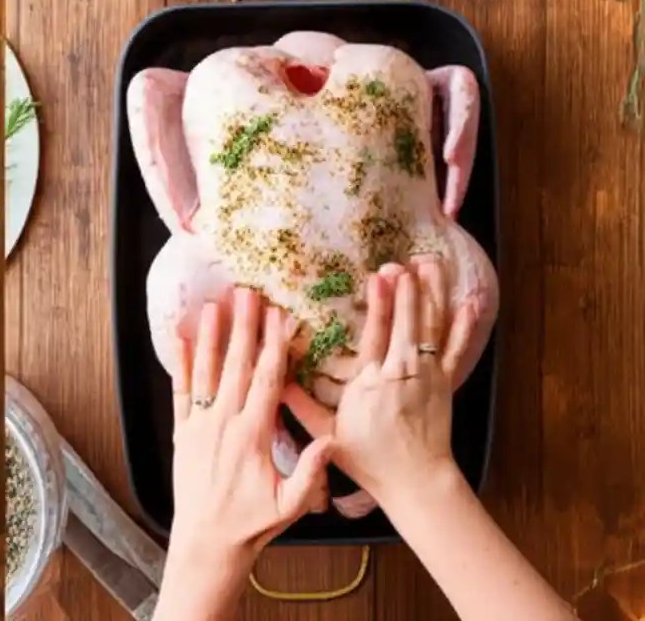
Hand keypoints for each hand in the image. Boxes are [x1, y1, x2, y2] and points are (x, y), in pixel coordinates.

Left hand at [169, 289, 334, 563]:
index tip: (280, 317)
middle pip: (237, 365)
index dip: (274, 346)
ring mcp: (199, 426)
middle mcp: (224, 423)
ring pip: (207, 372)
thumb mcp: (290, 505)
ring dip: (212, 336)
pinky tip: (180, 339)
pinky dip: (181, 364)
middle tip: (247, 293)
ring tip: (215, 304)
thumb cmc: (251, 524)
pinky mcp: (182, 433)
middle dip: (243, 327)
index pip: (267, 381)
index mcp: (253, 435)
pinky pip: (181, 392)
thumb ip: (310, 473)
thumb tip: (331, 441)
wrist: (206, 542)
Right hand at [283, 257, 478, 503]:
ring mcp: (428, 377)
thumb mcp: (326, 433)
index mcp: (371, 382)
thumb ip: (300, 405)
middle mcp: (402, 373)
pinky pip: (455, 349)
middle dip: (407, 288)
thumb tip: (274, 381)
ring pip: (431, 327)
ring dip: (432, 294)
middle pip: (408, 322)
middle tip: (403, 261)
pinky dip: (463, 325)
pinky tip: (469, 302)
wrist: (415, 481)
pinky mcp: (446, 384)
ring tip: (430, 264)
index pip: (377, 333)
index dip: (381, 302)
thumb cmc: (368, 458)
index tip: (379, 275)